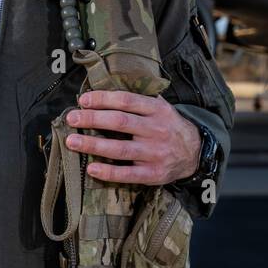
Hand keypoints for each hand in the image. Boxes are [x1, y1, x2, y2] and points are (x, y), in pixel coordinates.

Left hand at [63, 90, 199, 184]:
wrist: (195, 153)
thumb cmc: (170, 127)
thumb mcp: (163, 108)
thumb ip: (140, 100)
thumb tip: (105, 92)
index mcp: (157, 110)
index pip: (126, 101)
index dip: (103, 99)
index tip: (83, 100)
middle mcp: (156, 130)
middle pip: (120, 122)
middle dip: (92, 119)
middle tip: (72, 118)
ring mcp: (155, 153)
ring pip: (120, 149)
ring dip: (93, 145)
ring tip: (72, 141)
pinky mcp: (153, 174)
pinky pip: (128, 174)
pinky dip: (108, 172)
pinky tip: (91, 168)